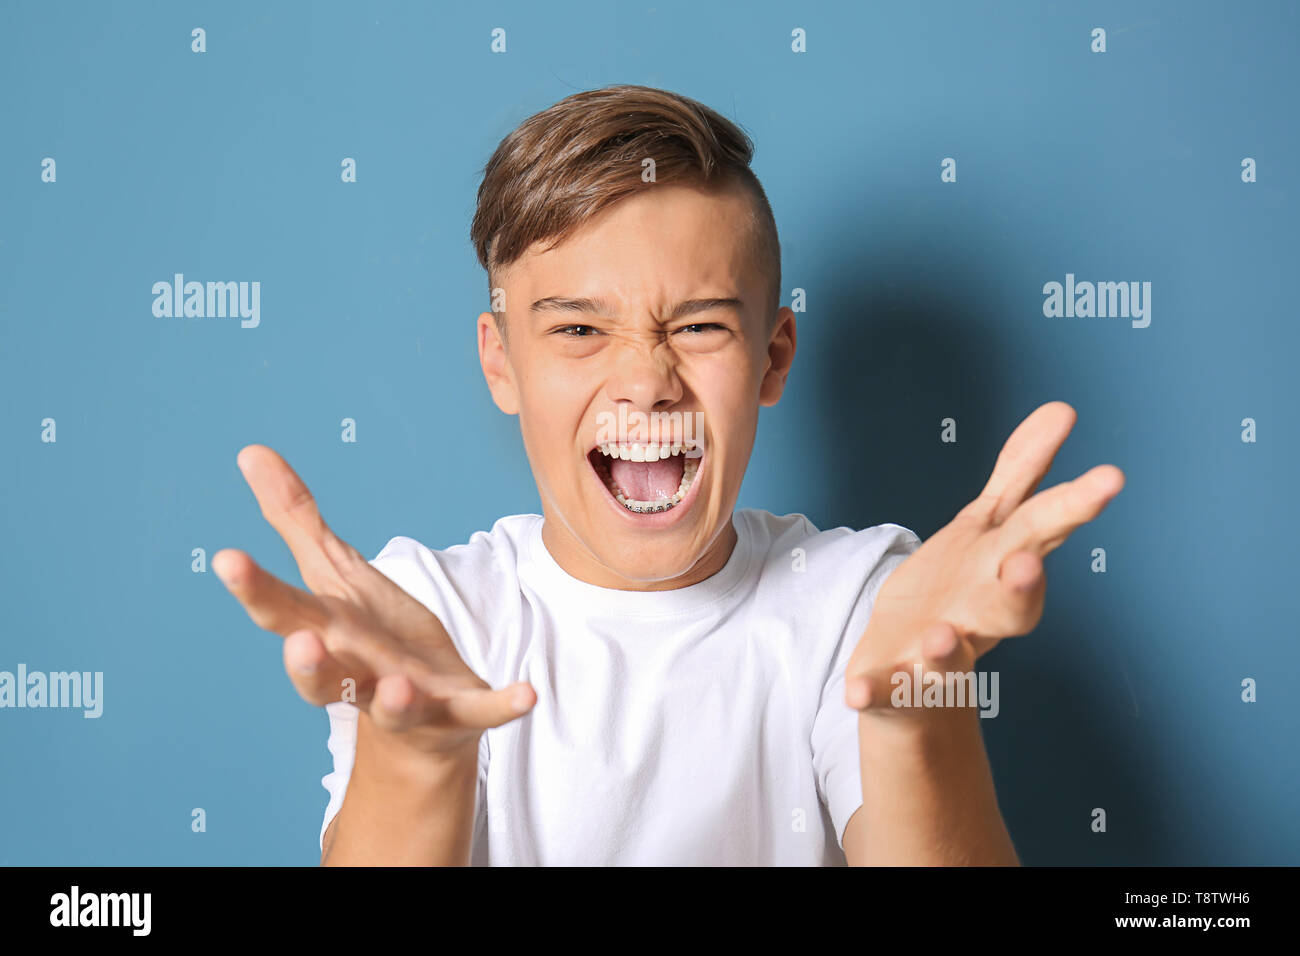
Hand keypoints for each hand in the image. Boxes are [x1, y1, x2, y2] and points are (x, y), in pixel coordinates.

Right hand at [213, 445, 535, 757]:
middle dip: (308, 664)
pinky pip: (482, 713)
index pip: (283, 613)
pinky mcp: (461, 714)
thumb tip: (251, 452)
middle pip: (323, 675)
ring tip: (397, 684)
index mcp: (328, 633)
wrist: (425, 719)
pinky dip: (501, 706)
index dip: (254, 589)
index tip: (226, 559)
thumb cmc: (372, 639)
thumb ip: (296, 519)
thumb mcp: (336, 574)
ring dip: (394, 698)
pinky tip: (526, 694)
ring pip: (392, 706)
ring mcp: (409, 701)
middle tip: (300, 642)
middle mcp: (358, 674)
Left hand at [845, 401, 1124, 714]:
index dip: (1073, 508)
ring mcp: (939, 656)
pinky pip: (888, 691)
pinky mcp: (897, 684)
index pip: (1041, 536)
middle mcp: (980, 617)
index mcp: (1002, 570)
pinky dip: (875, 692)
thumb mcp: (987, 525)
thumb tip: (1063, 408)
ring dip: (947, 647)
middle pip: (1009, 605)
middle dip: (1019, 588)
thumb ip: (1021, 471)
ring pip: (952, 656)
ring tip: (939, 637)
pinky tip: (857, 691)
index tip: (1107, 477)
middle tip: (1025, 567)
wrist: (915, 675)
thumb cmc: (960, 590)